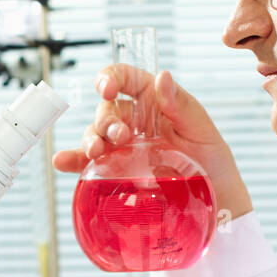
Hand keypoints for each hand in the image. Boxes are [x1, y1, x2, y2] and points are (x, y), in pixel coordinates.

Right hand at [52, 65, 252, 222]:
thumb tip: (162, 76)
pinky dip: (72, 160)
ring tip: (95, 152)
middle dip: (106, 120)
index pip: (125, 79)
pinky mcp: (115, 169)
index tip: (106, 88)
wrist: (213, 200)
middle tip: (120, 137)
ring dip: (90, 139)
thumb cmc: (211, 159)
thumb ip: (181, 104)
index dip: (110, 77)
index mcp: (153, 101)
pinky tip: (63, 161)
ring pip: (95, 134)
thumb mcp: (201, 128)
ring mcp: (123, 146)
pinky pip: (88, 162)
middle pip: (107, 110)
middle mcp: (134, 121)